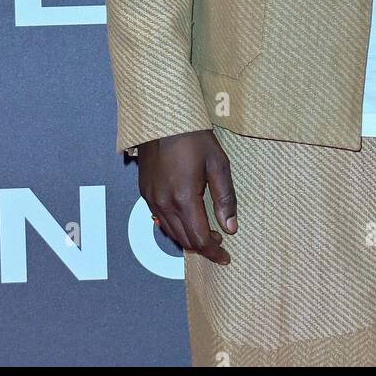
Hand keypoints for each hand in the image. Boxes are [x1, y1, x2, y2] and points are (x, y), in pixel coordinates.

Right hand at [137, 129, 237, 264]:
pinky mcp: (144, 192)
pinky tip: (185, 219)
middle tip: (219, 242)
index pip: (199, 238)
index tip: (225, 258)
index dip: (213, 252)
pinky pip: (159, 219)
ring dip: (188, 238)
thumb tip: (231, 227)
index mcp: (184, 198)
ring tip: (206, 233)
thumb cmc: (194, 137)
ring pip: (170, 232)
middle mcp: (164, 203)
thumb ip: (225, 198)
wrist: (164, 118)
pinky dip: (174, 227)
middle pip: (184, 239)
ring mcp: (151, 199)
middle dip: (202, 246)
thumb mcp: (218, 164)